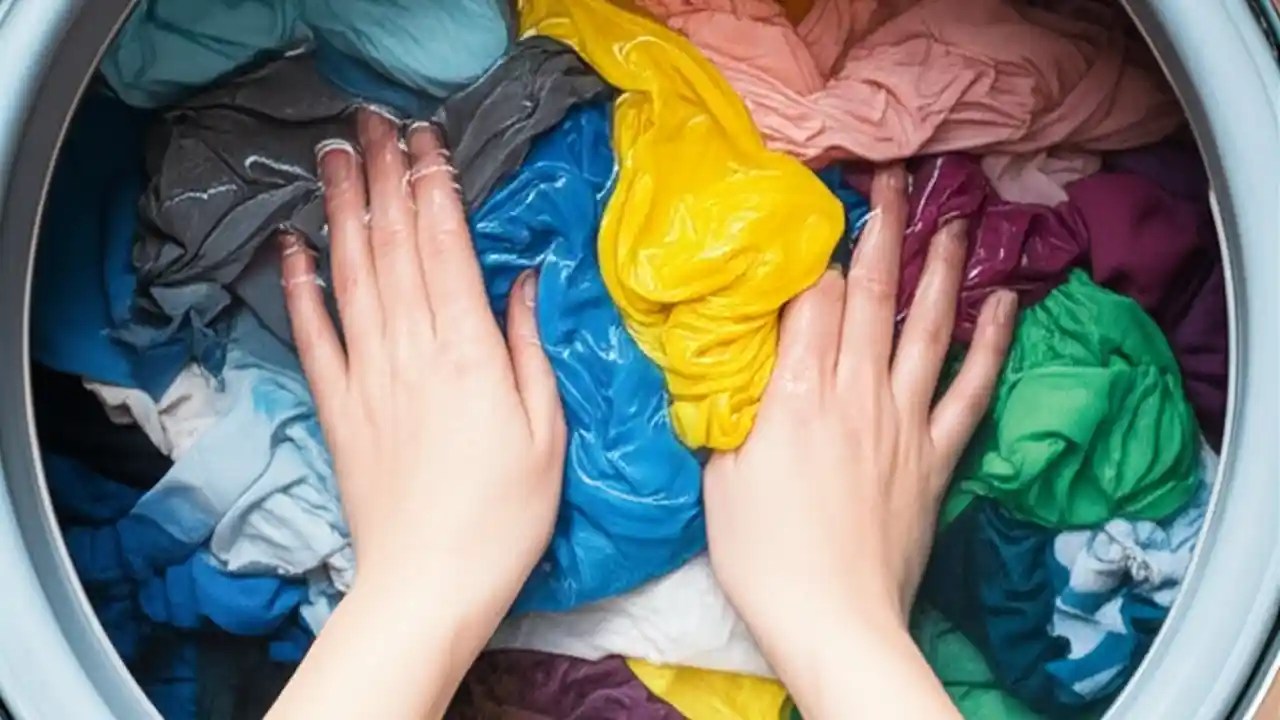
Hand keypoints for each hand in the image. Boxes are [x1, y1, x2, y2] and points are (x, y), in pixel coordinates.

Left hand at [268, 109, 565, 719]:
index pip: (445, 249)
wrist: (429, 584)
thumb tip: (523, 282)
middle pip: (393, 246)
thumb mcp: (545, 431)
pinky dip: (299, 286)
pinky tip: (292, 246)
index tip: (427, 142)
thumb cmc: (505, 515)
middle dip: (384, 178)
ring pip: (350, 275)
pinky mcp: (337, 405)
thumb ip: (529, 349)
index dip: (434, 188)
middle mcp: (411, 350)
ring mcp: (367, 375)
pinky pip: (312, 334)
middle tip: (374, 123)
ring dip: (342, 210)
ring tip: (335, 157)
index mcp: (470, 353)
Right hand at [704, 165, 1015, 715]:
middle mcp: (857, 393)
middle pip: (873, 295)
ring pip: (927, 328)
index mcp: (798, 394)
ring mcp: (904, 422)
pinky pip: (971, 390)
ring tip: (953, 220)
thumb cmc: (764, 555)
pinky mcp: (936, 456)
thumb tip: (731, 363)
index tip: (822, 211)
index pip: (815, 299)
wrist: (834, 619)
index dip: (819, 251)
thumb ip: (732, 410)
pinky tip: (1004, 305)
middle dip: (883, 229)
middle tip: (894, 178)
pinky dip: (991, 345)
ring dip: (940, 269)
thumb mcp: (721, 474)